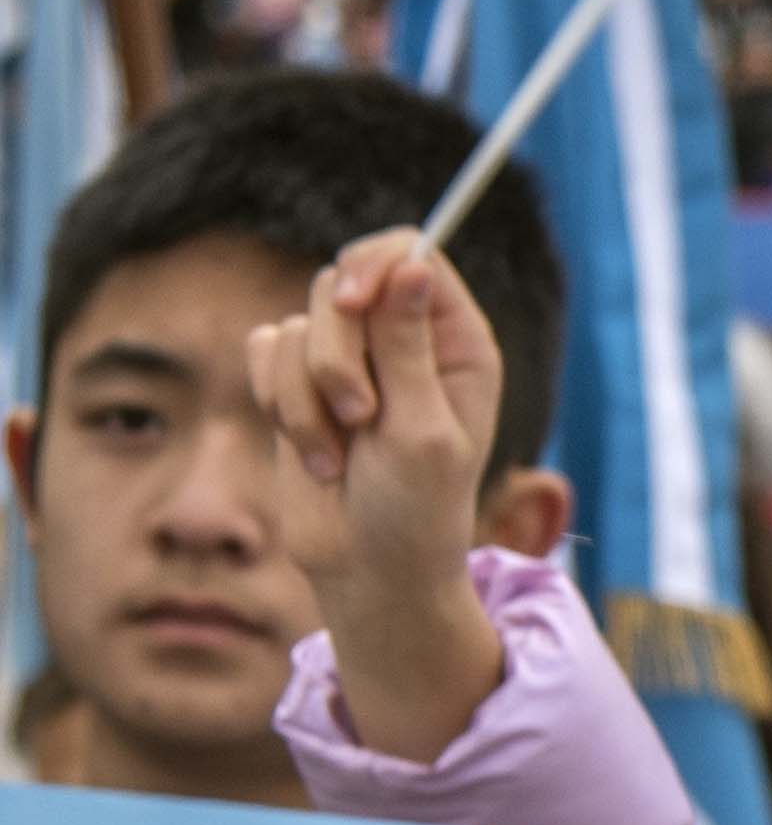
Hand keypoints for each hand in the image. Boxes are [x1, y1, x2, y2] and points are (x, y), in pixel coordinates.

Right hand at [245, 230, 514, 763]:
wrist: (366, 568)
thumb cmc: (415, 509)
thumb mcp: (423, 430)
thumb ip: (409, 347)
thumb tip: (410, 265)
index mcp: (456, 343)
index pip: (412, 256)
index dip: (375, 264)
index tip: (351, 299)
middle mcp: (403, 340)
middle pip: (341, 284)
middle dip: (336, 352)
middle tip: (360, 416)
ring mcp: (348, 359)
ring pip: (296, 324)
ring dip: (305, 395)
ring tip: (339, 452)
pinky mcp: (297, 382)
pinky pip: (263, 351)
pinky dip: (277, 401)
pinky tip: (311, 448)